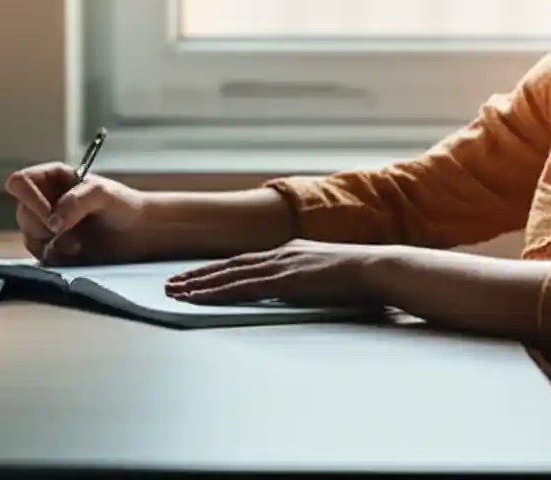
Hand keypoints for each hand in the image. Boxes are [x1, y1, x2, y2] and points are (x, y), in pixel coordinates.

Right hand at [5, 162, 149, 265]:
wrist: (139, 233)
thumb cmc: (123, 204)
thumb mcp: (103, 193)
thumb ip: (76, 201)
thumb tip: (53, 221)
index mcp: (51, 178)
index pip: (20, 182)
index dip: (29, 199)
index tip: (51, 216)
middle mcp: (44, 200)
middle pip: (22, 214)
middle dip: (44, 227)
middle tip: (68, 231)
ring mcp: (47, 226)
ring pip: (29, 237)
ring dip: (52, 244)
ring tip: (79, 243)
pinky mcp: (53, 249)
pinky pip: (40, 256)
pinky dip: (57, 257)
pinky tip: (78, 252)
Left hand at [164, 240, 386, 305]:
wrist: (379, 269)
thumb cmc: (362, 278)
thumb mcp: (328, 274)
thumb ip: (310, 279)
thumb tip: (301, 288)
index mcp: (290, 252)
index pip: (245, 261)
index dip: (218, 270)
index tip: (196, 277)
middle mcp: (280, 254)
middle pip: (229, 265)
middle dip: (198, 275)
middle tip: (171, 284)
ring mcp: (281, 265)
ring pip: (229, 275)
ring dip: (199, 284)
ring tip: (175, 292)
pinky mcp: (283, 281)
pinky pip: (242, 288)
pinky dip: (216, 292)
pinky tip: (199, 298)